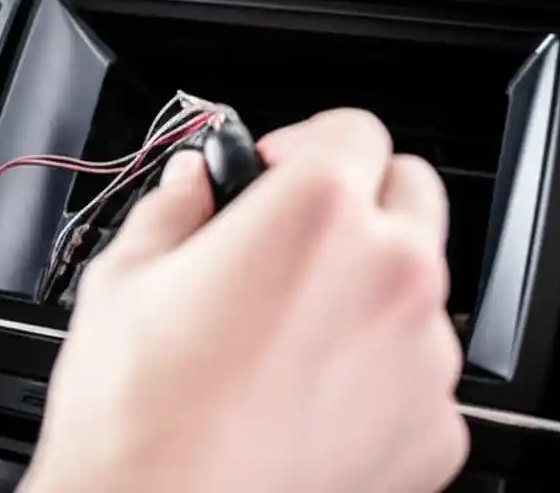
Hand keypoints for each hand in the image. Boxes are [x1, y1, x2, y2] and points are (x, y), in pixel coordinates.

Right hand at [23, 110, 466, 492]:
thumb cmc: (136, 419)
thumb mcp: (123, 280)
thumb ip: (174, 207)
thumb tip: (194, 183)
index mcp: (317, 212)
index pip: (353, 129)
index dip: (304, 145)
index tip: (273, 175)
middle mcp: (392, 272)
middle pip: (409, 193)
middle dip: (357, 201)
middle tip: (293, 242)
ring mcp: (425, 357)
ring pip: (416, 288)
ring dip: (367, 291)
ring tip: (287, 340)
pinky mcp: (436, 431)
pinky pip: (418, 374)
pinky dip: (378, 375)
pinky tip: (307, 401)